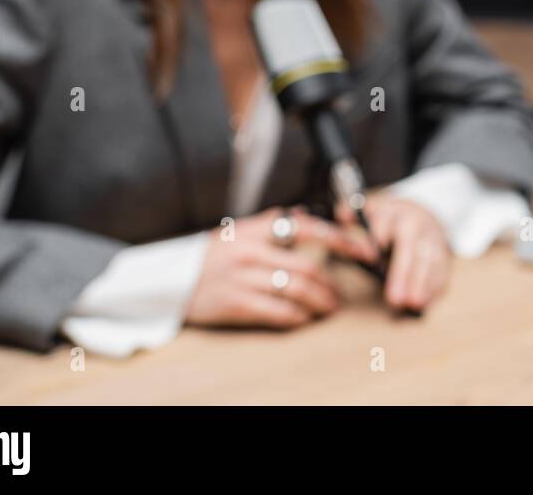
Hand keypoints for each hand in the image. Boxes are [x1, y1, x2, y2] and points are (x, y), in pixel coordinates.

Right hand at [185, 206, 379, 327]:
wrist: (169, 281)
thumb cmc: (209, 255)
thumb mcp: (238, 231)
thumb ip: (271, 222)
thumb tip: (304, 214)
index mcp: (255, 230)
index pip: (308, 228)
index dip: (342, 240)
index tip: (363, 250)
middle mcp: (252, 252)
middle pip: (308, 266)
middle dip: (332, 283)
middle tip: (341, 292)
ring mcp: (243, 279)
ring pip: (297, 290)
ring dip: (320, 302)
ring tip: (329, 307)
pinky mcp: (236, 305)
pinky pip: (278, 312)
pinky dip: (298, 316)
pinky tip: (305, 318)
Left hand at [354, 195, 451, 311]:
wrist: (422, 215)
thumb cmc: (389, 221)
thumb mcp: (371, 212)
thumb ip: (353, 214)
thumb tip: (342, 215)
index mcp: (394, 212)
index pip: (386, 222)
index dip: (380, 235)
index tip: (373, 255)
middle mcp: (416, 224)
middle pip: (409, 247)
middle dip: (403, 273)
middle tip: (394, 298)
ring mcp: (432, 239)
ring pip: (429, 260)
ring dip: (422, 283)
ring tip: (412, 304)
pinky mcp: (443, 254)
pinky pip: (441, 269)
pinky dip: (434, 287)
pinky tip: (425, 303)